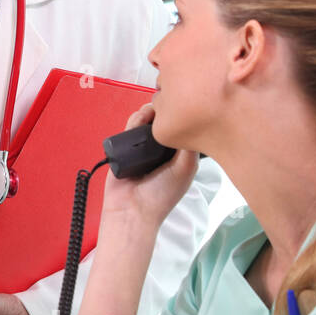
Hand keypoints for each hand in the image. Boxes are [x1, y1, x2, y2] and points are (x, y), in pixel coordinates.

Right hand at [100, 104, 197, 229]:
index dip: (183, 116)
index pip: (182, 129)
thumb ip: (190, 145)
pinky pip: (129, 128)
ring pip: (145, 122)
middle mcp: (161, 151)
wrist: (132, 209)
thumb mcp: (186, 168)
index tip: (183, 105)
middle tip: (165, 107)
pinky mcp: (124, 148)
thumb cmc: (160, 196)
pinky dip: (134, 120)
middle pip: (163, 123)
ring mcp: (142, 148)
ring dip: (147, 113)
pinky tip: (139, 119)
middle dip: (164, 112)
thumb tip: (191, 119)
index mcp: (178, 156)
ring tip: (151, 113)